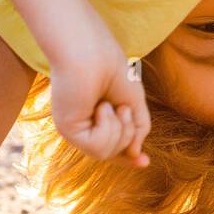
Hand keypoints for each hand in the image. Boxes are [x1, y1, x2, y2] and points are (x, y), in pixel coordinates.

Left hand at [47, 0, 149, 168]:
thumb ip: (137, 129)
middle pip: (113, 152)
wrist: (93, 51)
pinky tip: (101, 107)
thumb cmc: (111, 67)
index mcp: (95, 119)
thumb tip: (136, 154)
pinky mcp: (67, 129)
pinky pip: (98, 148)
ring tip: (110, 104)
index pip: (111, 147)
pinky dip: (108, 127)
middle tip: (122, 108)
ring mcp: (73, 129)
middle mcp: (81, 126)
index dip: (128, 158)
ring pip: (106, 153)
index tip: (146, 162)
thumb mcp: (133, 102)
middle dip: (127, 132)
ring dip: (119, 129)